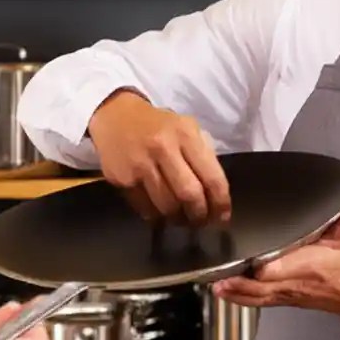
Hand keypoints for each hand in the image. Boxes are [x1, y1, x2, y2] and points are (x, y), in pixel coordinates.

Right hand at [87, 89, 230, 225]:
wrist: (116, 117)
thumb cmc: (159, 126)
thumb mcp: (187, 128)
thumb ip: (203, 155)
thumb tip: (217, 194)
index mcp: (186, 134)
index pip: (211, 177)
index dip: (220, 202)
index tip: (222, 216)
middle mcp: (163, 148)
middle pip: (189, 195)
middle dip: (199, 215)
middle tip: (202, 222)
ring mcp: (141, 164)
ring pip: (167, 206)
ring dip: (178, 219)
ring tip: (183, 219)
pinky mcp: (122, 179)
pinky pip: (145, 208)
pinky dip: (157, 216)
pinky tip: (162, 212)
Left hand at [212, 194, 339, 324]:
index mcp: (311, 264)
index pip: (285, 269)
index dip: (267, 268)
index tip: (252, 262)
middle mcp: (295, 281)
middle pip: (263, 285)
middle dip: (241, 281)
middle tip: (218, 274)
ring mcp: (287, 293)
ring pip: (256, 296)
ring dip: (236, 291)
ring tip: (216, 284)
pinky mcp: (282, 300)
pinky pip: (257, 302)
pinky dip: (239, 299)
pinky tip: (223, 292)